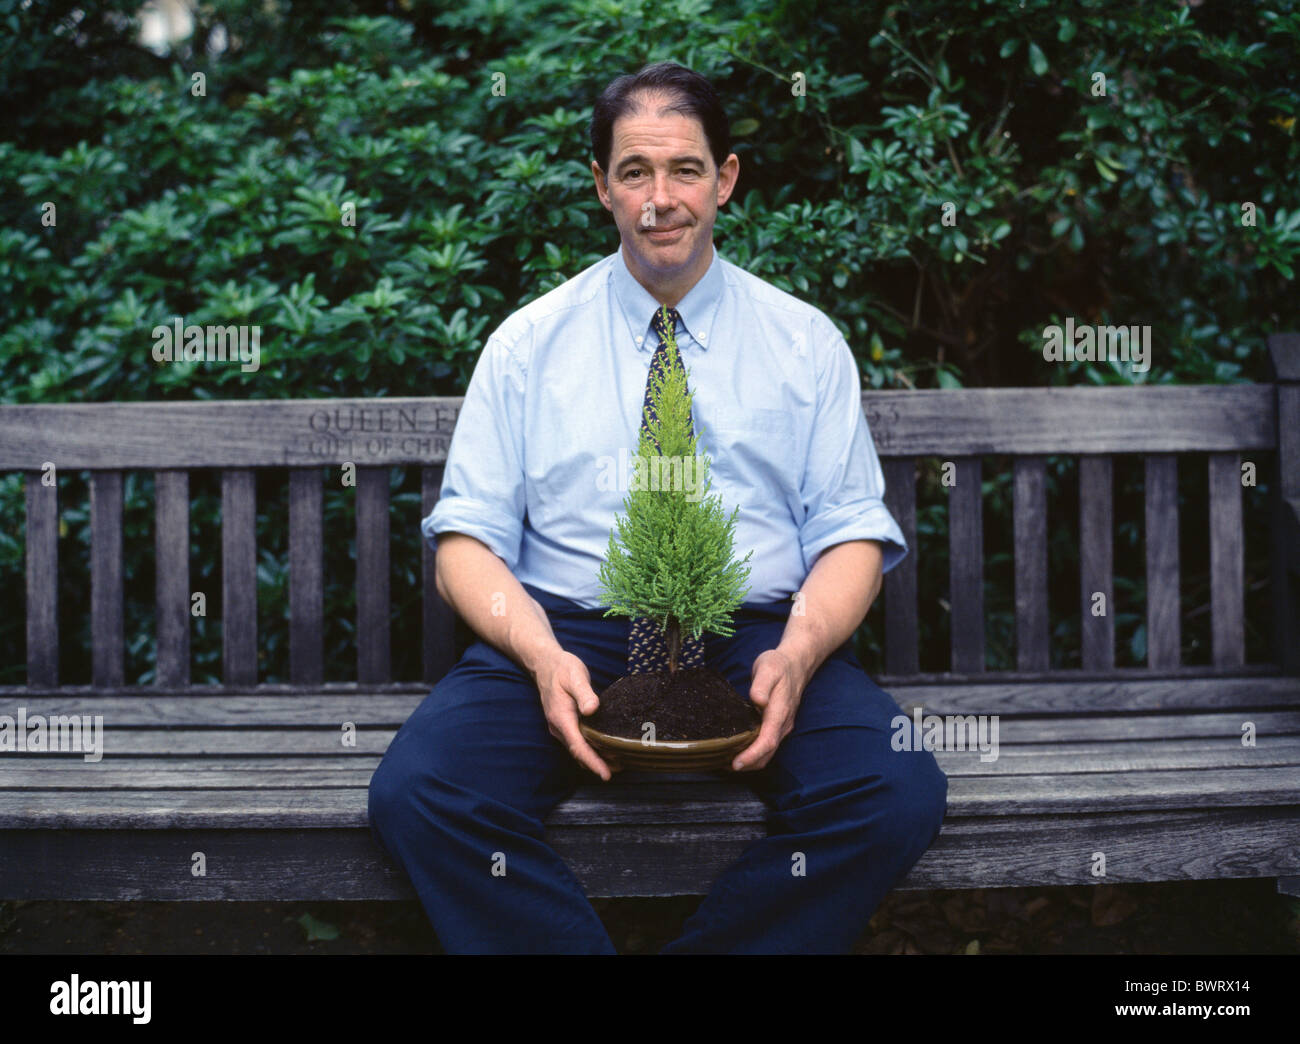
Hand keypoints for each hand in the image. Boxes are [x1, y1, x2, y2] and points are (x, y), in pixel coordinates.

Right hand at [532, 647, 618, 780]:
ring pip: (578, 749)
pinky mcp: (564, 725)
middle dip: (598, 764)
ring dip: (595, 759)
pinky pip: (577, 742)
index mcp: (561, 717)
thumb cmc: (562, 669)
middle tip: (620, 769)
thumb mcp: (575, 676)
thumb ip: (584, 693)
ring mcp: (560, 727)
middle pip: (579, 753)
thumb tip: (591, 710)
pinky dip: (590, 750)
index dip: (593, 762)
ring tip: (617, 764)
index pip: (578, 746)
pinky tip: (604, 749)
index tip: (606, 774)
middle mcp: (559, 727)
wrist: (545, 664)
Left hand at [732, 647, 806, 771]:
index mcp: (780, 712)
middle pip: (767, 753)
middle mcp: (783, 724)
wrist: (796, 664)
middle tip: (723, 766)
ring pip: (768, 752)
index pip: (767, 741)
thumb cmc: (778, 665)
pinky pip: (768, 745)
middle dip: (748, 764)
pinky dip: (754, 753)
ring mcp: (782, 726)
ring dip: (751, 761)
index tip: (736, 763)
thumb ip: (762, 685)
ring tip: (727, 761)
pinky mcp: (778, 726)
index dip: (752, 755)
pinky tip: (739, 749)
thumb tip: (758, 700)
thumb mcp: (768, 668)